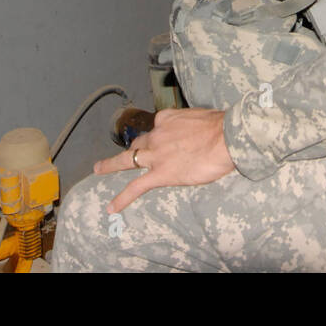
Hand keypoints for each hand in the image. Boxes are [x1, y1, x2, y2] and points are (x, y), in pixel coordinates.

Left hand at [94, 108, 233, 212]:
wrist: (226, 137)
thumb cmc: (223, 127)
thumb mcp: (205, 118)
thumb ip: (196, 126)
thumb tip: (203, 133)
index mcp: (168, 119)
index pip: (157, 126)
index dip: (158, 133)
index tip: (164, 138)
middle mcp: (157, 135)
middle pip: (140, 142)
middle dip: (133, 148)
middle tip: (126, 153)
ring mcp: (156, 155)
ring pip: (128, 160)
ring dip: (111, 165)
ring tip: (99, 169)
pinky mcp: (160, 174)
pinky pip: (136, 187)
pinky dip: (122, 198)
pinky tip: (112, 207)